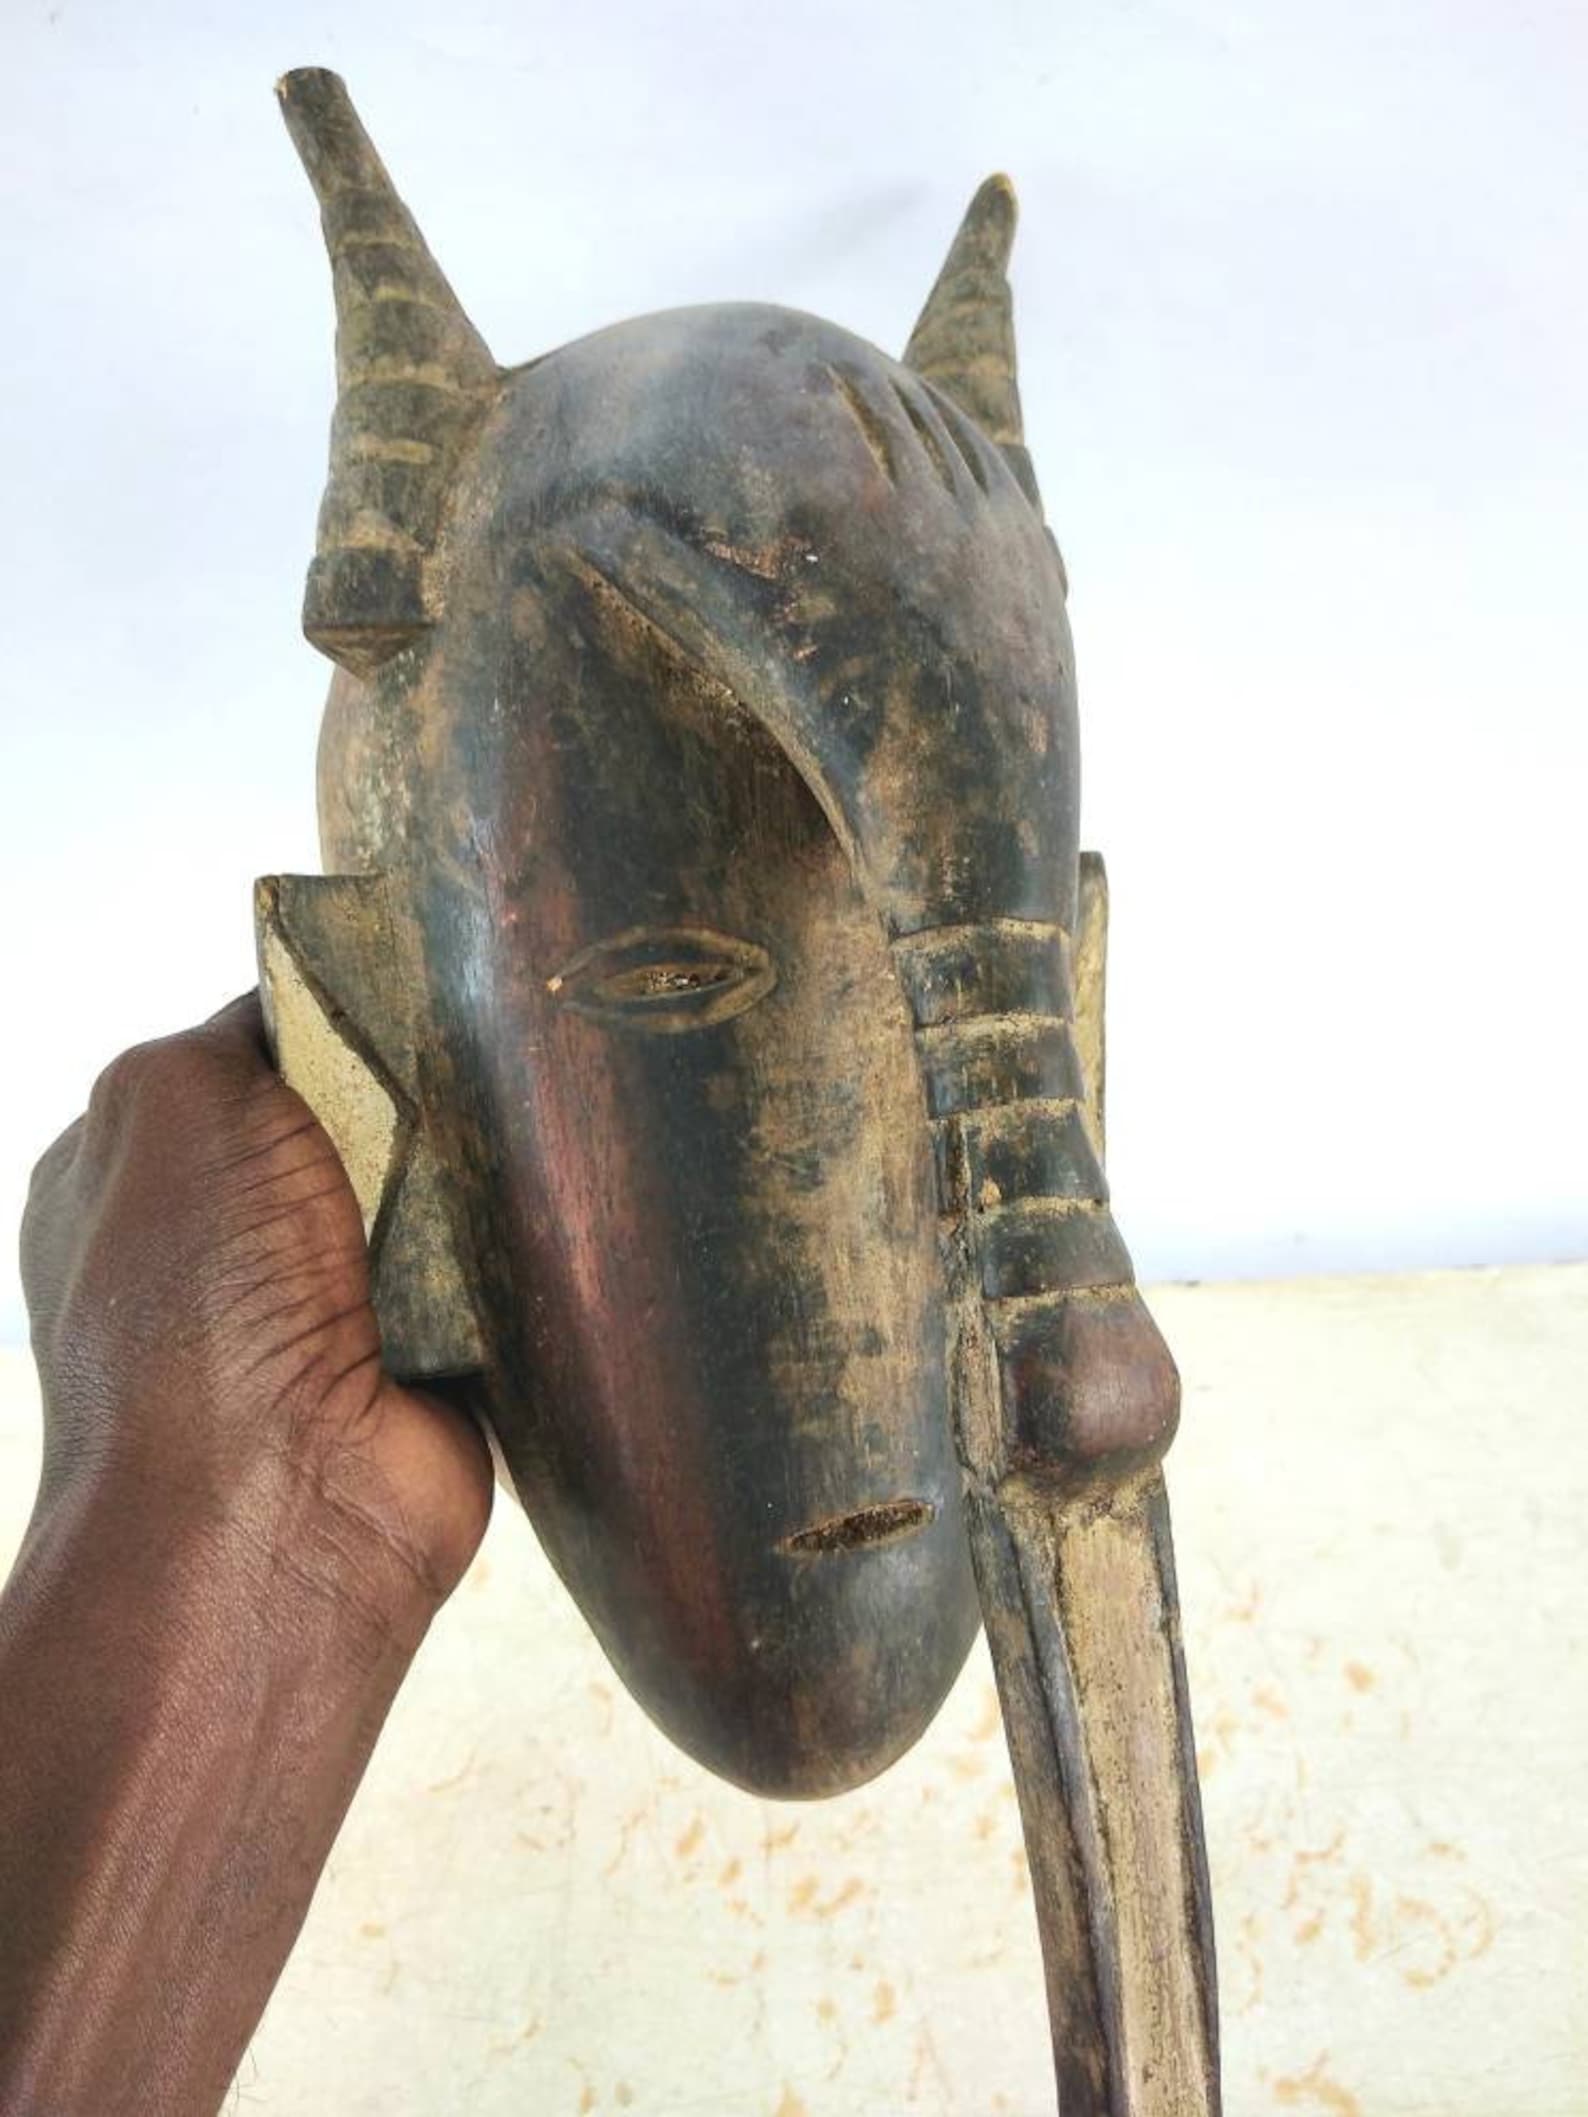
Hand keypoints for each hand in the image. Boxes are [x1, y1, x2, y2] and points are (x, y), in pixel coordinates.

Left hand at [19, 992, 491, 1644]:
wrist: (276, 1517)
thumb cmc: (192, 1307)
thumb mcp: (166, 1101)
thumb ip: (232, 1030)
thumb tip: (315, 1009)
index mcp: (144, 1169)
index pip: (258, 1049)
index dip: (332, 1015)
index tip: (408, 989)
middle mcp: (233, 1238)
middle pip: (365, 1112)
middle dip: (418, 1091)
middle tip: (482, 1067)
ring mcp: (336, 1305)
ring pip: (440, 1188)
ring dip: (477, 1174)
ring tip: (520, 1147)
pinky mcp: (434, 1357)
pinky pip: (495, 1271)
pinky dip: (517, 1253)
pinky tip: (539, 1229)